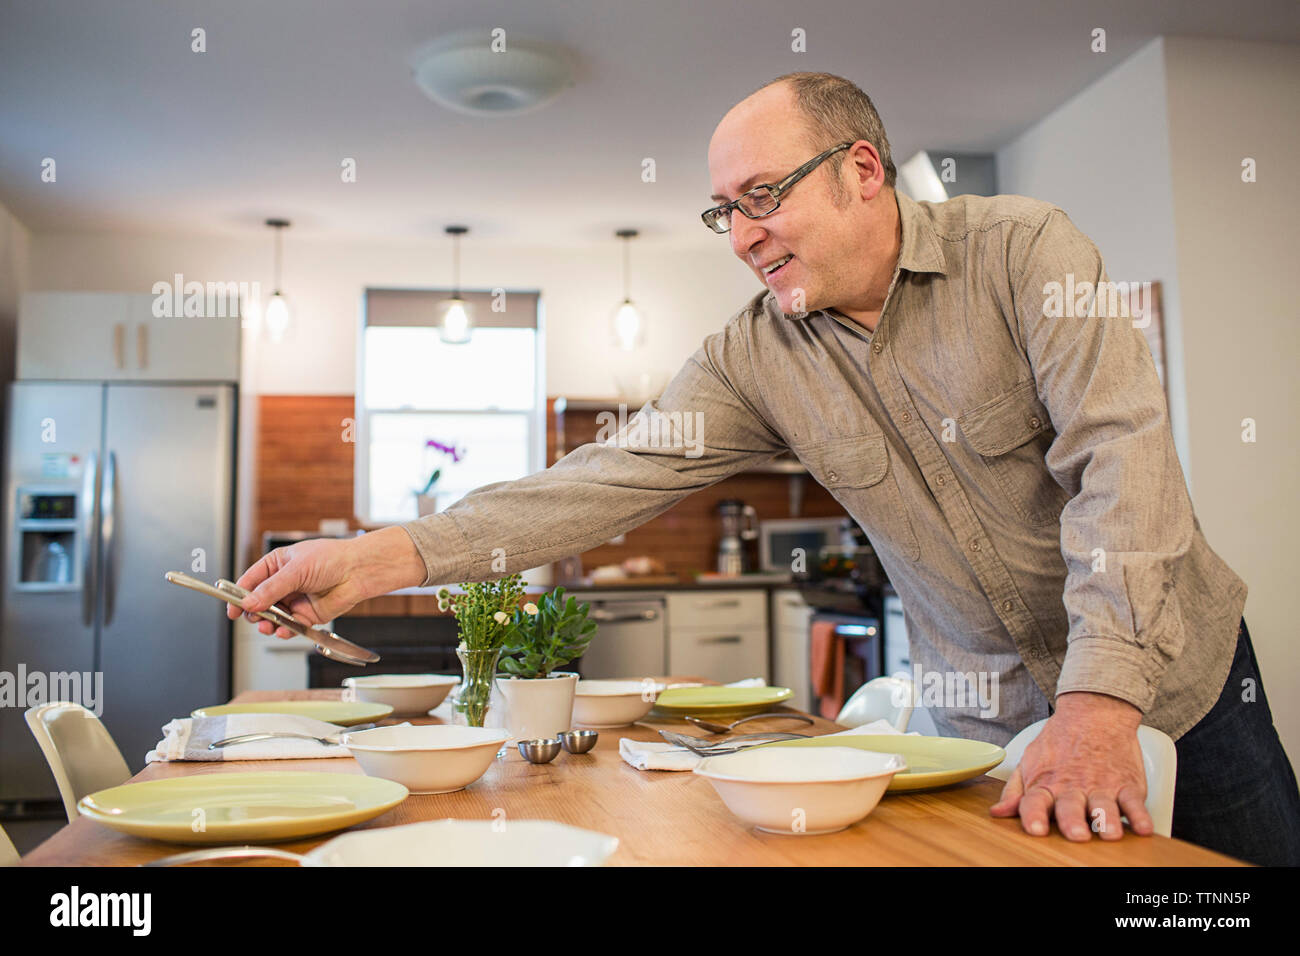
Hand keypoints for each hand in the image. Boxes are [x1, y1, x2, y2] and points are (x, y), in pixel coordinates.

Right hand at [225, 527, 425, 638]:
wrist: (358, 571)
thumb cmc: (332, 559)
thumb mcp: (296, 569)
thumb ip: (271, 589)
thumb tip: (250, 603)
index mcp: (277, 565)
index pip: (250, 581)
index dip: (239, 595)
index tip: (232, 609)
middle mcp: (284, 583)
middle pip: (259, 602)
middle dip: (254, 612)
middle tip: (254, 617)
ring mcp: (295, 599)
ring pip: (273, 617)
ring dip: (268, 624)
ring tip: (268, 626)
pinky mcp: (307, 615)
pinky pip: (290, 626)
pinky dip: (284, 631)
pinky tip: (283, 630)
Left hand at [989, 691, 1153, 840]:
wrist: (1094, 712)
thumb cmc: (1060, 742)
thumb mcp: (1031, 761)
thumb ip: (1015, 791)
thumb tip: (998, 813)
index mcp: (1046, 784)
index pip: (1035, 801)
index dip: (1033, 816)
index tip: (1035, 830)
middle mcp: (1073, 787)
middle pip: (1070, 807)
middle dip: (1072, 821)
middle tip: (1076, 835)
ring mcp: (1101, 785)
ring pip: (1104, 806)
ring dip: (1107, 820)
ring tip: (1109, 833)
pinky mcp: (1127, 784)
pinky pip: (1134, 801)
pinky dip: (1140, 815)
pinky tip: (1142, 827)